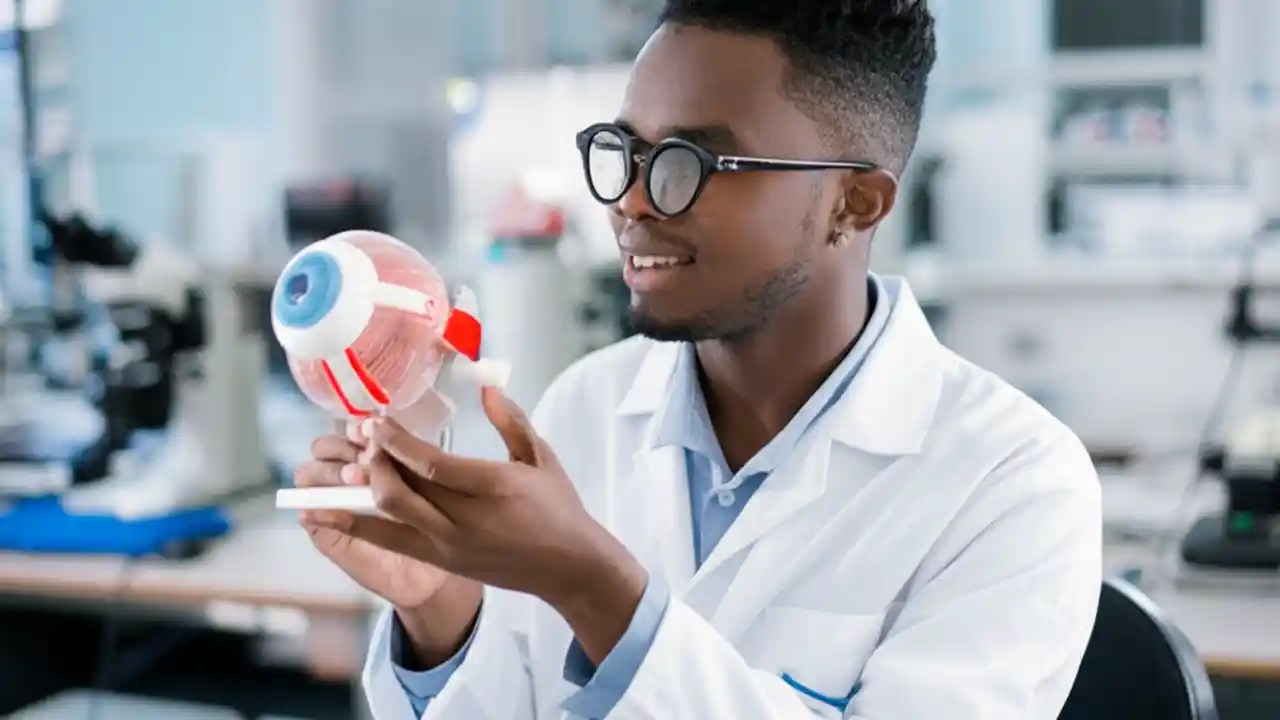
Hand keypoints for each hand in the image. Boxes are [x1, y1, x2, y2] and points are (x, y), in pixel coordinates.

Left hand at [315, 387, 647, 664]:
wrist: (567, 567)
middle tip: (360, 435)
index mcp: (492, 486)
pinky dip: (355, 525)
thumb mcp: (541, 457)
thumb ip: (512, 421)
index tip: (376, 421)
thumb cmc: (558, 506)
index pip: (431, 463)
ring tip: (341, 468)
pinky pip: (389, 542)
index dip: (396, 441)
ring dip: (359, 491)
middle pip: (400, 490)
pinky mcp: (442, 561)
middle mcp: (465, 520)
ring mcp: (450, 545)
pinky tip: (325, 512)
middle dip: (372, 460)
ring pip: (388, 518)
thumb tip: (488, 387)